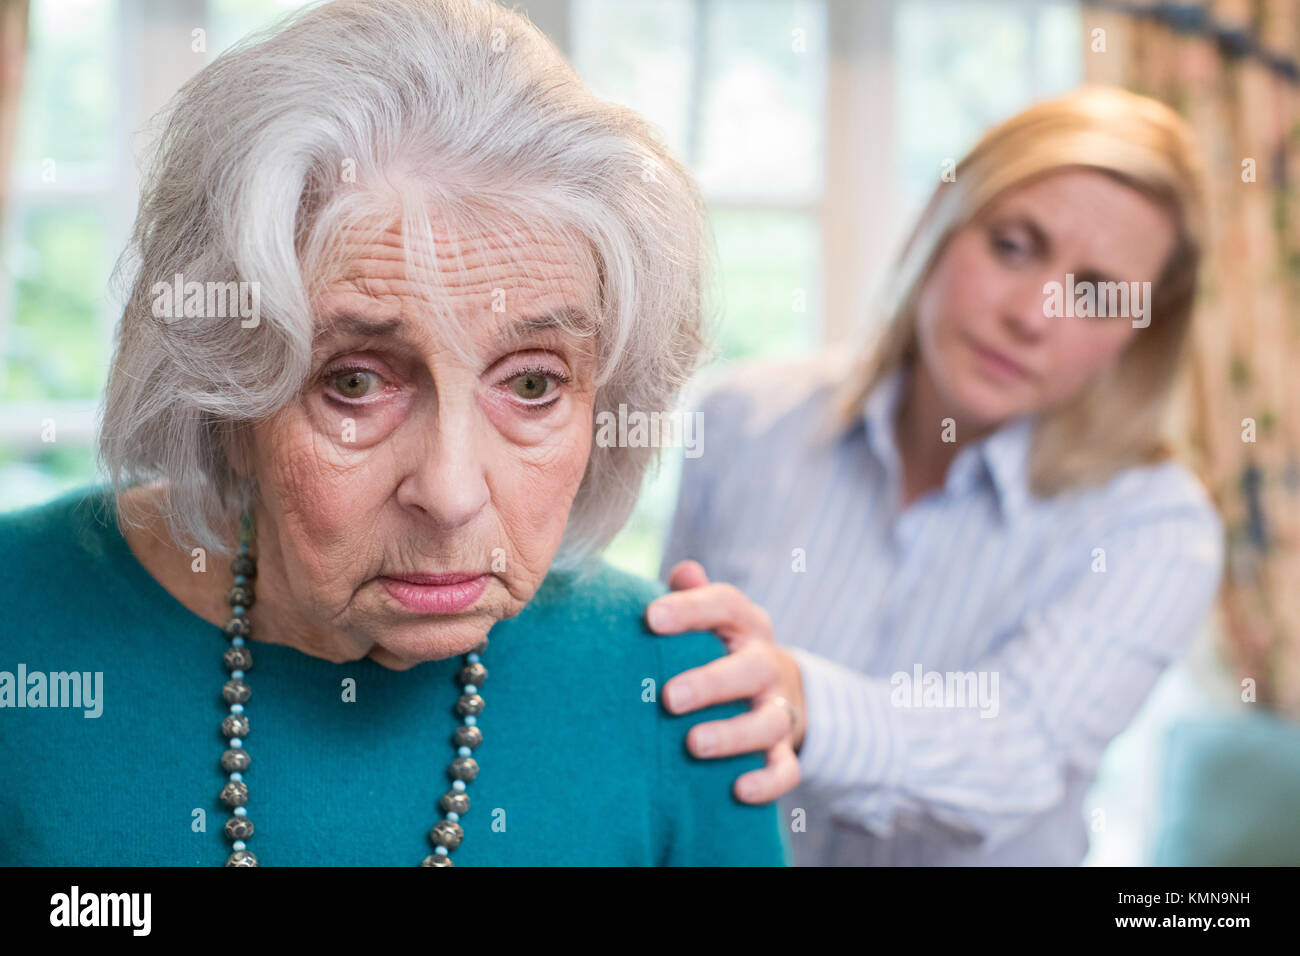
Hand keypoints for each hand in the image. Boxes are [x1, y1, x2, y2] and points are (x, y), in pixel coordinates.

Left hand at [645, 560, 803, 803]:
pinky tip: (737, 790)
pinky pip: (786, 770)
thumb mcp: (708, 618)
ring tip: (693, 745)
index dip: (691, 609)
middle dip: (711, 683)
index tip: (651, 618)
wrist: (774, 688)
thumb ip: (692, 596)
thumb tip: (683, 571)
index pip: (726, 605)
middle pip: (751, 668)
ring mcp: (779, 708)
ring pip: (769, 722)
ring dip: (733, 735)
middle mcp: (766, 664)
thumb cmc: (716, 648)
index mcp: (745, 624)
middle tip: (669, 697)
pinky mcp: (784, 750)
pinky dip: (767, 781)